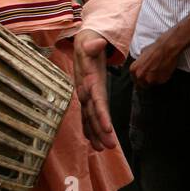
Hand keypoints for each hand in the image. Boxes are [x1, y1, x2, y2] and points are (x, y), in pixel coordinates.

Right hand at [73, 29, 116, 150]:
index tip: (107, 128)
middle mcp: (85, 91)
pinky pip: (88, 115)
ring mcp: (85, 95)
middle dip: (99, 131)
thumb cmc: (89, 44)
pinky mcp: (88, 97)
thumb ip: (93, 44)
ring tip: (104, 149)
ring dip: (96, 134)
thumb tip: (96, 43)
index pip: (95, 99)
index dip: (100, 114)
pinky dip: (91, 129)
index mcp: (88, 80)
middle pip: (92, 113)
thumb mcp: (90, 41)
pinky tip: (95, 142)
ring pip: (90, 118)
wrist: (81, 43)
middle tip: (109, 147)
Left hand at [130, 35, 180, 88]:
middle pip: (142, 85)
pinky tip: (164, 70)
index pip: (135, 80)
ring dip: (155, 79)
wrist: (166, 48)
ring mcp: (150, 79)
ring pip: (152, 84)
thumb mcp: (142, 54)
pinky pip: (160, 82)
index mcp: (133, 70)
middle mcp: (140, 76)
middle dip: (147, 81)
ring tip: (159, 71)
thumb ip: (140, 63)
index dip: (140, 79)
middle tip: (152, 74)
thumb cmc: (155, 49)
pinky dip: (162, 78)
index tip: (144, 78)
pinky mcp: (160, 80)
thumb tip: (142, 65)